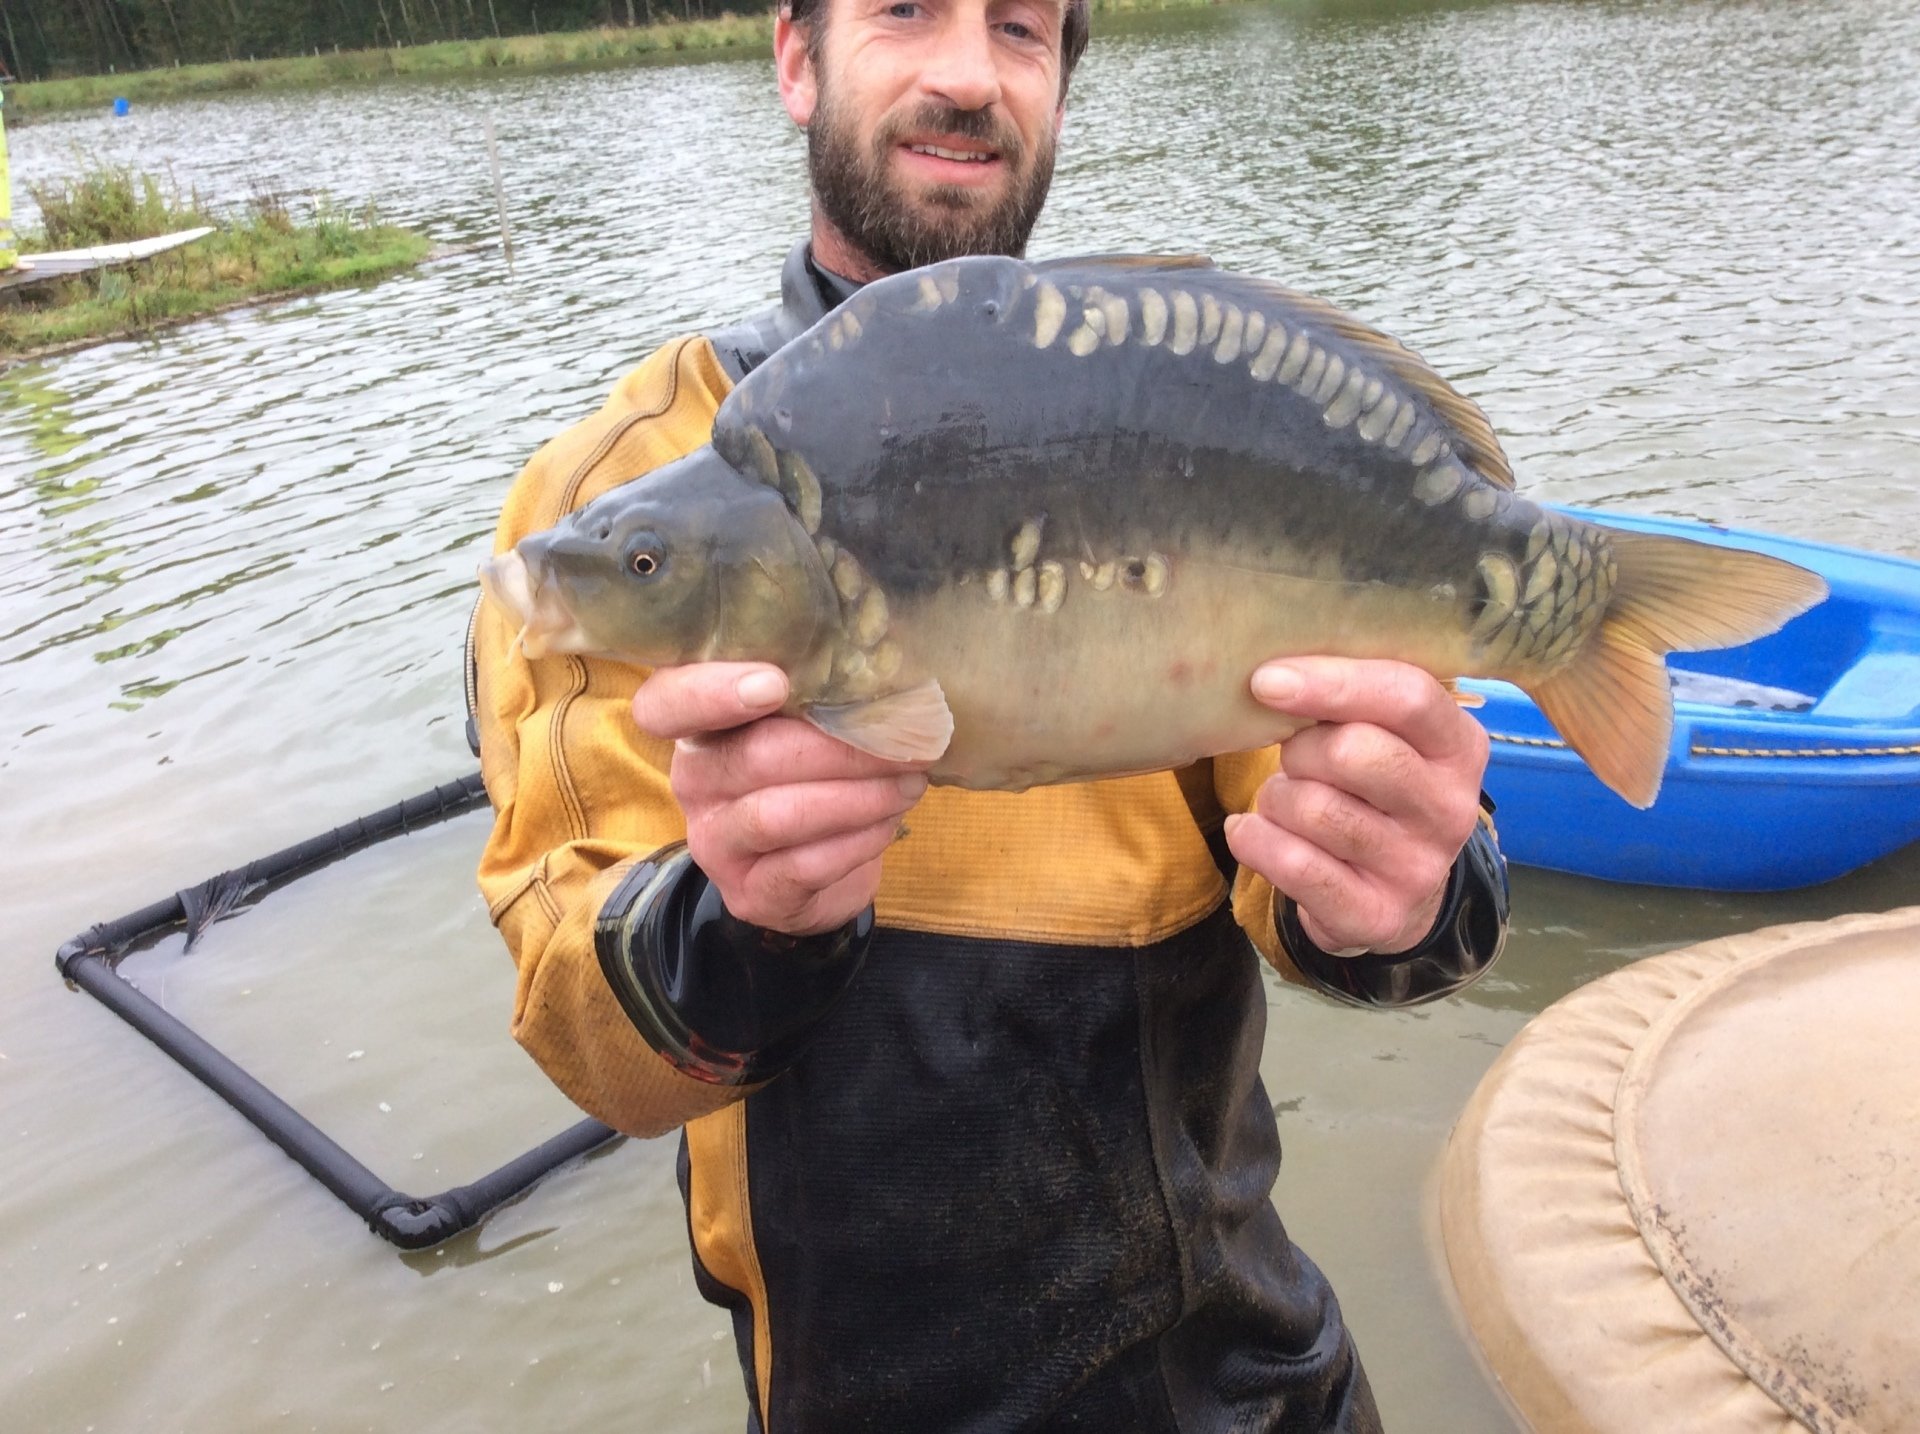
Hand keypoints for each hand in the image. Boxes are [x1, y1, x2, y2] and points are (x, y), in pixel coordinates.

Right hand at [631, 663, 928, 936]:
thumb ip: (818, 698)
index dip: (711, 691)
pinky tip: (888, 824)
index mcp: (698, 727)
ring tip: (908, 785)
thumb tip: (886, 681)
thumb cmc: (811, 777)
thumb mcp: (803, 728)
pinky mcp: (750, 893)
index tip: (775, 683)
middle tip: (902, 743)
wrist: (813, 876)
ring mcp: (715, 842)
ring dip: (856, 798)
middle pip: (754, 757)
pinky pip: (803, 866)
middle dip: (840, 749)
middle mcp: (694, 782)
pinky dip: (857, 842)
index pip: (665, 704)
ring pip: (778, 815)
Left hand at [1225, 657, 1488, 955]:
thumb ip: (1353, 701)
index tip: (1267, 680)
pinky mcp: (1376, 916)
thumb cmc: (1375, 791)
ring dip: (1276, 797)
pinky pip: (1294, 865)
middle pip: (1354, 752)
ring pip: (1315, 809)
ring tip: (1284, 801)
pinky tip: (1249, 829)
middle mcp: (1451, 809)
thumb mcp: (1387, 737)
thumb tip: (1275, 673)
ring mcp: (1418, 869)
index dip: (1333, 683)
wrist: (1396, 896)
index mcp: (1461, 747)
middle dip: (1300, 749)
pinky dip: (1255, 840)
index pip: (1407, 697)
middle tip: (1293, 758)